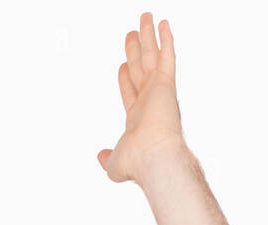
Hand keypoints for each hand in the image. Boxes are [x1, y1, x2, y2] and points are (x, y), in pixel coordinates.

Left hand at [97, 12, 185, 183]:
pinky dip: (166, 39)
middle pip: (141, 69)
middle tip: (132, 33)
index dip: (125, 79)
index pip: (131, 92)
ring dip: (149, 37)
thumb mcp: (114, 163)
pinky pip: (166, 55)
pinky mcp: (166, 84)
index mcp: (139, 119)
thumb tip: (100, 156)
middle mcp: (151, 102)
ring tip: (145, 17)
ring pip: (152, 56)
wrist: (153, 158)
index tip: (122, 65)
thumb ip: (107, 158)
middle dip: (136, 51)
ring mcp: (159, 91)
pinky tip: (163, 23)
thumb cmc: (137, 164)